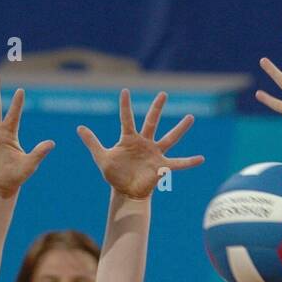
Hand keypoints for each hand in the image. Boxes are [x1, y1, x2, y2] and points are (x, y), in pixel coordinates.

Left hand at [77, 90, 203, 198]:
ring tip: (190, 117)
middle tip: (163, 93)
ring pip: (170, 138)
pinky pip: (178, 163)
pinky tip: (201, 158)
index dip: (125, 105)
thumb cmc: (114, 174)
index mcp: (129, 139)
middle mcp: (144, 143)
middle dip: (157, 108)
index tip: (124, 90)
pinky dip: (190, 162)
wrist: (125, 191)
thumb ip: (92, 142)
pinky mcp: (162, 166)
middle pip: (152, 122)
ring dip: (180, 128)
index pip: (126, 118)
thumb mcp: (101, 157)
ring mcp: (155, 153)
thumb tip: (79, 127)